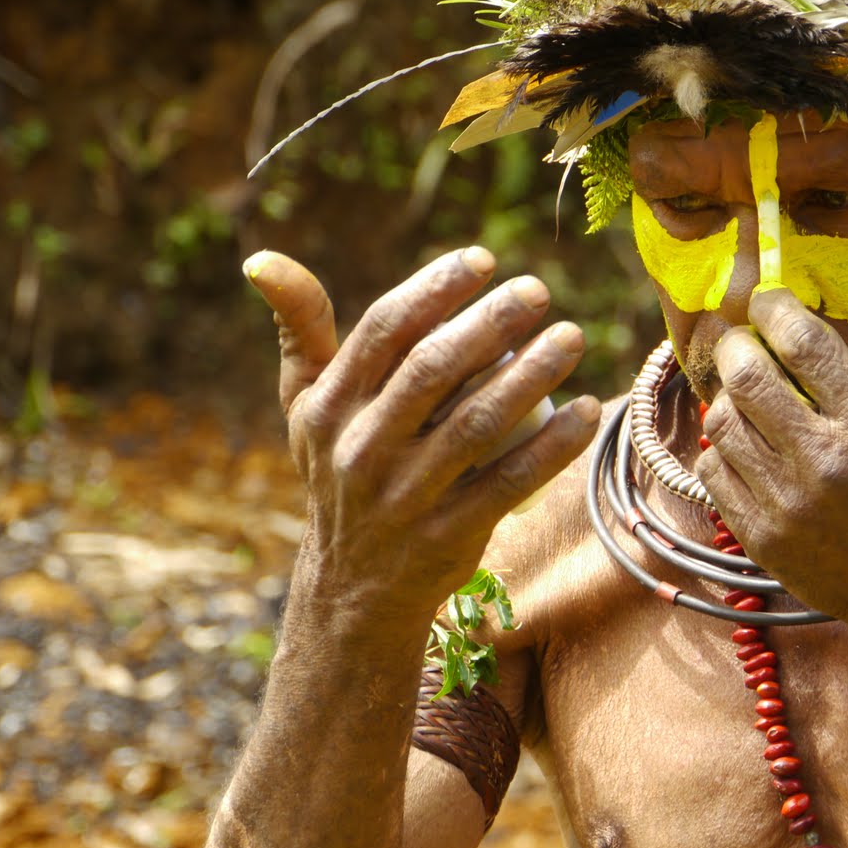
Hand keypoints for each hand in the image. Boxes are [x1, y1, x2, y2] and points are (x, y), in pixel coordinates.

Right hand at [243, 247, 600, 621]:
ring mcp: (404, 497)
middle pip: (432, 371)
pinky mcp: (447, 536)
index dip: (433, 289)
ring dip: (531, 376)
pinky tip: (587, 409)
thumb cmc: (339, 470)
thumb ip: (299, 329)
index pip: (383, 331)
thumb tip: (261, 258)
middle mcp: (360, 450)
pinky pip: (508, 482)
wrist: (352, 589)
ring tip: (571, 337)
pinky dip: (551, 446)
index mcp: (328, 409)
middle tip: (536, 291)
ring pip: (476, 425)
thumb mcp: (305, 407)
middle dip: (489, 323)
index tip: (483, 259)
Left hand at [695, 288, 847, 632]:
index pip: (804, 342)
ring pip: (720, 423)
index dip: (775, 308)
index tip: (767, 300)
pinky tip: (747, 449)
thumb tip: (807, 337)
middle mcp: (827, 460)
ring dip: (728, 400)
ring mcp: (789, 503)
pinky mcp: (763, 538)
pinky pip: (713, 472)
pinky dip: (723, 451)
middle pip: (747, 376)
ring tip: (746, 400)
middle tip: (741, 342)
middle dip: (736, 346)